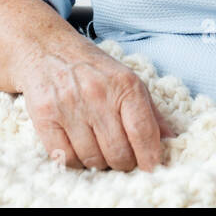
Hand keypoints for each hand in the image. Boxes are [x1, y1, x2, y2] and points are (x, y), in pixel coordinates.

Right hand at [11, 35, 176, 171]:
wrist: (47, 48)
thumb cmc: (92, 67)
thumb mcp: (126, 78)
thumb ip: (149, 110)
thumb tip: (170, 138)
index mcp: (124, 83)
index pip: (142, 132)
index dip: (149, 157)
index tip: (151, 168)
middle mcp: (97, 94)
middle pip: (118, 152)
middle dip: (124, 163)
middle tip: (122, 158)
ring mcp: (69, 106)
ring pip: (93, 159)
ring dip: (99, 163)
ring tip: (99, 149)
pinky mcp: (45, 116)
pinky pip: (66, 158)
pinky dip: (76, 162)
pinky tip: (79, 150)